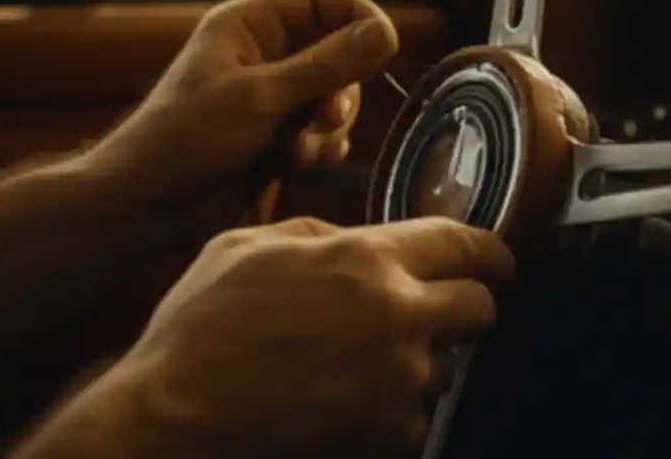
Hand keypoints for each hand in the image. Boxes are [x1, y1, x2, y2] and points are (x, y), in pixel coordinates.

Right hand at [21, 217, 513, 457]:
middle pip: (480, 306)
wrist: (175, 417)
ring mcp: (398, 384)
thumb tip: (352, 242)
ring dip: (421, 359)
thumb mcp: (249, 245)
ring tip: (362, 361)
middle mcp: (398, 318)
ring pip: (447, 365)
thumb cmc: (200, 329)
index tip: (495, 258)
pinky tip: (346, 399)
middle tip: (431, 308)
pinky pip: (416, 416)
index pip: (466, 244)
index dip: (489, 250)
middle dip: (462, 303)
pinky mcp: (389, 436)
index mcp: (367, 259)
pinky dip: (394, 409)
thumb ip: (318, 233)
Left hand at [85, 0, 398, 237]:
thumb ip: (327, 65)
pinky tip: (295, 166)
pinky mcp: (277, 139)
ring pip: (336, 98)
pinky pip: (323, 135)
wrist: (145, 205)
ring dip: (330, 126)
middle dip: (342, 87)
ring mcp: (272, 99)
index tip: (385, 48)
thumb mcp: (260, 97)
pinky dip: (320, 150)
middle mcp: (264, 55)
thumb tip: (387, 33)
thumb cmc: (185, 138)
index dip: (357, 18)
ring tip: (300, 148)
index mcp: (250, 25)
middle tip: (325, 116)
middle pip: (339, 50)